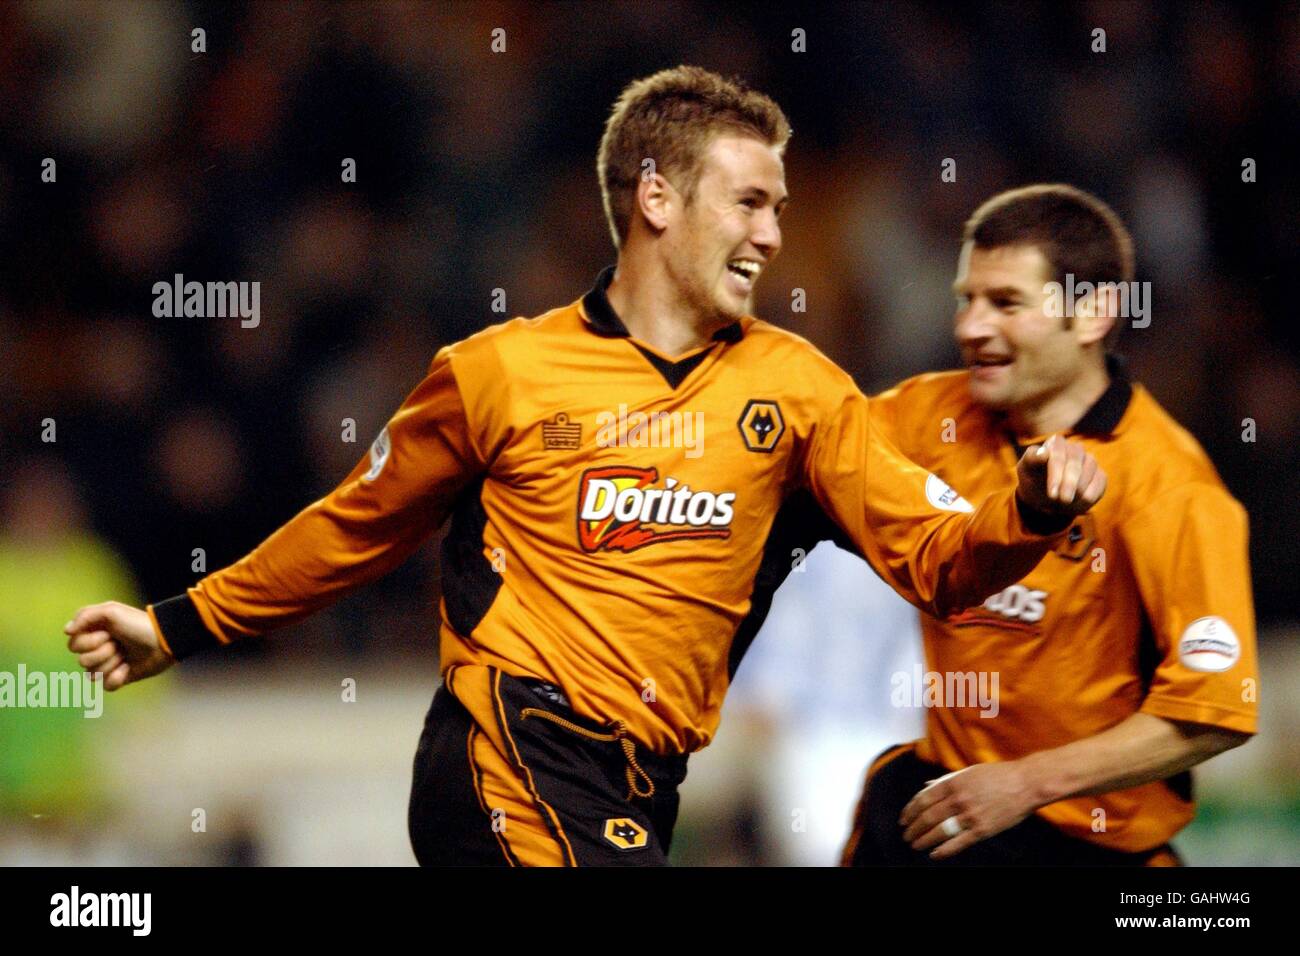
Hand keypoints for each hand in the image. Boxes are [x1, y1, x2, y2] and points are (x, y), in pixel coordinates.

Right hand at [65, 601, 174, 690]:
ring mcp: (107, 664)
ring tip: (126, 655)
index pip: (73, 644)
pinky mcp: (118, 677)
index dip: (88, 642)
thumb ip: (85, 616)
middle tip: (119, 644)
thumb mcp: (112, 611)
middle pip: (82, 661)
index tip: (107, 633)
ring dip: (112, 663)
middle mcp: (97, 648)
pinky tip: (128, 668)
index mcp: (93, 632)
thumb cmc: (138, 624)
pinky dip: (118, 677)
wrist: (163, 641)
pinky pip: (106, 685)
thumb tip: (66, 631)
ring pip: (92, 675)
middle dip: (103, 653)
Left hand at [899, 763, 1036, 859]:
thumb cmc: (998, 775)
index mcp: (953, 783)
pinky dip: (943, 851)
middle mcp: (958, 799)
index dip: (910, 810)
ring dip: (923, 839)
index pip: (923, 799)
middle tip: (906, 834)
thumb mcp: (968, 772)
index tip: (903, 818)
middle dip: (913, 827)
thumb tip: (926, 786)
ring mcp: (970, 816)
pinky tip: (933, 854)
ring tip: (915, 844)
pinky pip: (958, 843)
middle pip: (927, 816)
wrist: (1026, 784)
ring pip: (938, 831)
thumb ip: (946, 780)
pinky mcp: (982, 830)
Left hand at [1016, 434, 1106, 517]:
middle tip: (1063, 500)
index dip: (1057, 473)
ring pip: (1090, 471)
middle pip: (1076, 462)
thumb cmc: (1033, 478)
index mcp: (1056, 443)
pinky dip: (1091, 495)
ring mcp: (1089, 461)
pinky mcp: (1099, 475)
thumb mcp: (1025, 469)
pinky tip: (1079, 503)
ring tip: (1065, 503)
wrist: (1044, 496)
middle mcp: (1075, 449)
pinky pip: (1100, 482)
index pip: (1059, 453)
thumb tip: (1043, 453)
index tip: (1052, 493)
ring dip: (1079, 490)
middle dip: (1070, 483)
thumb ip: (1031, 459)